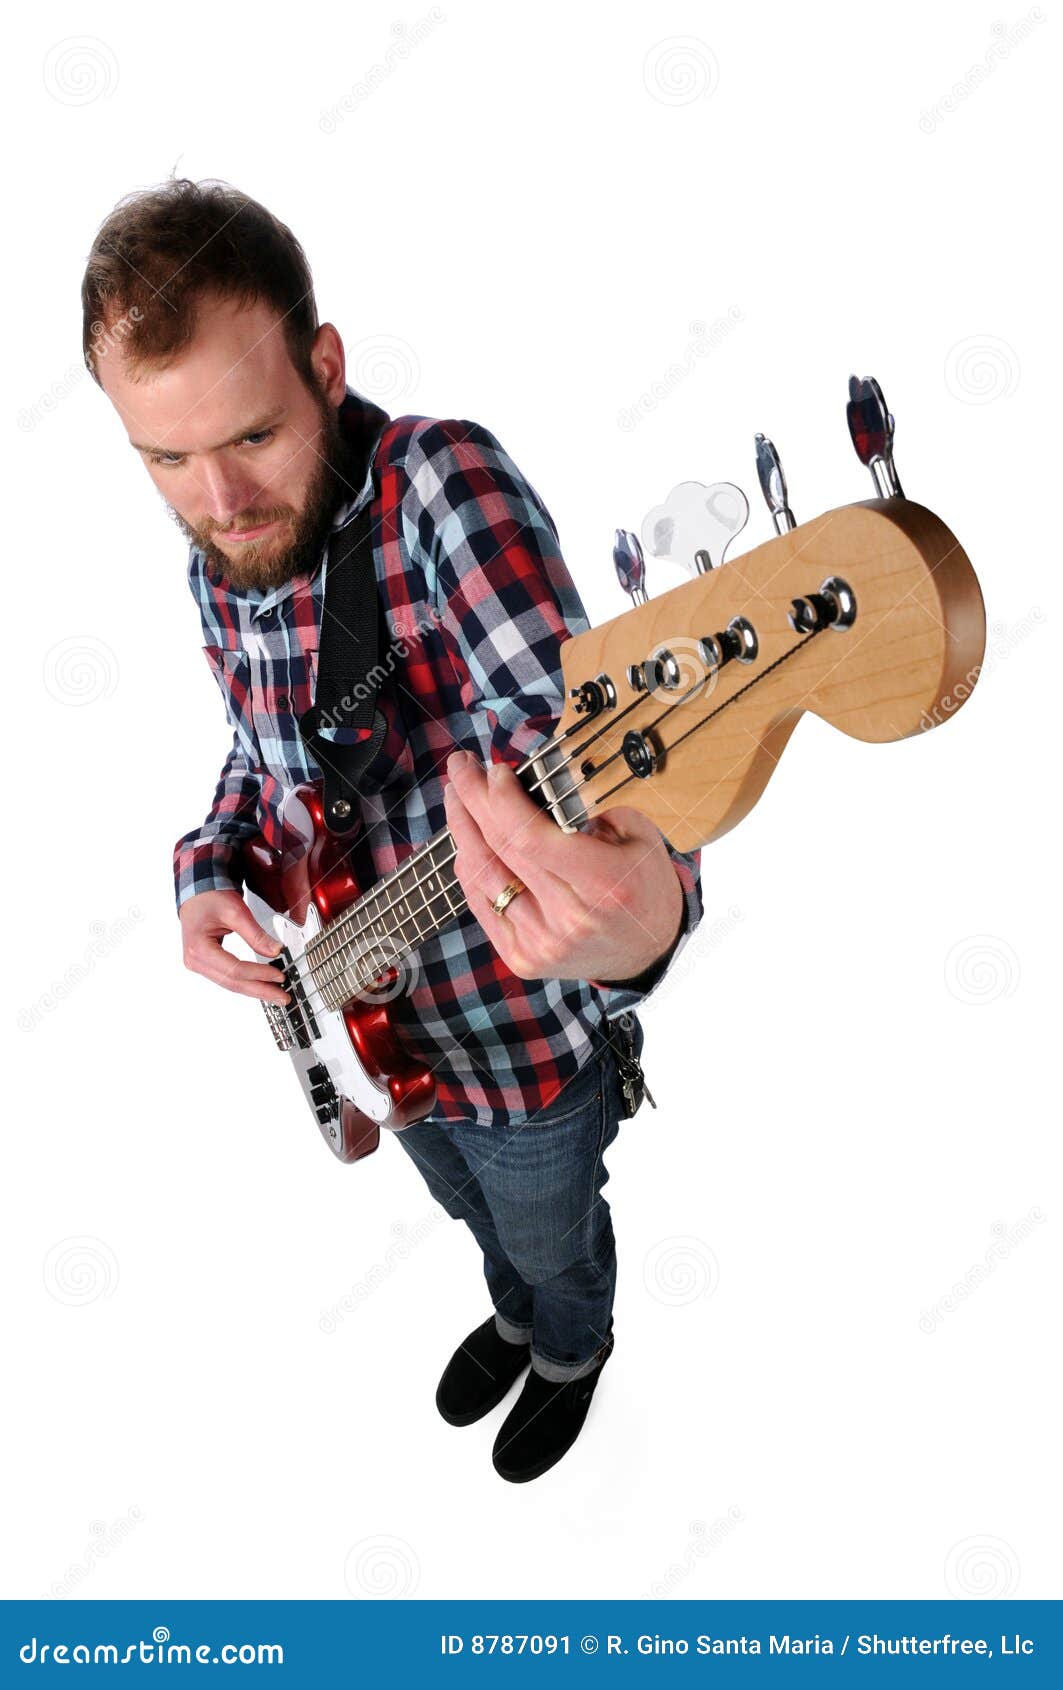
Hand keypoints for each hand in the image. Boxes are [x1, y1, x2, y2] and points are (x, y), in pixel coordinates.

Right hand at [179, 889, 289, 1005]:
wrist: (197, 891)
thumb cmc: (209, 897)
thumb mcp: (235, 911)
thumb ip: (256, 934)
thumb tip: (276, 951)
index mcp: (199, 948)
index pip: (234, 969)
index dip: (259, 974)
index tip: (279, 975)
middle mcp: (195, 960)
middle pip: (232, 982)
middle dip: (259, 990)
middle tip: (282, 998)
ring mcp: (199, 964)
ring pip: (230, 982)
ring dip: (254, 989)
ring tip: (275, 995)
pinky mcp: (206, 963)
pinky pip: (228, 977)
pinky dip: (246, 982)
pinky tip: (261, 985)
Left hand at [443, 751, 683, 983]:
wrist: (648, 952)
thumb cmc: (643, 885)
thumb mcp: (638, 836)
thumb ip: (589, 811)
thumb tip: (529, 787)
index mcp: (602, 883)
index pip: (530, 837)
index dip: (502, 799)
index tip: (494, 770)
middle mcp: (568, 918)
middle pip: (501, 849)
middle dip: (473, 800)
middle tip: (462, 767)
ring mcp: (541, 943)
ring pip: (482, 876)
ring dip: (462, 829)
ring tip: (456, 796)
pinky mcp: (522, 957)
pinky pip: (481, 904)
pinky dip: (469, 867)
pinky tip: (466, 838)